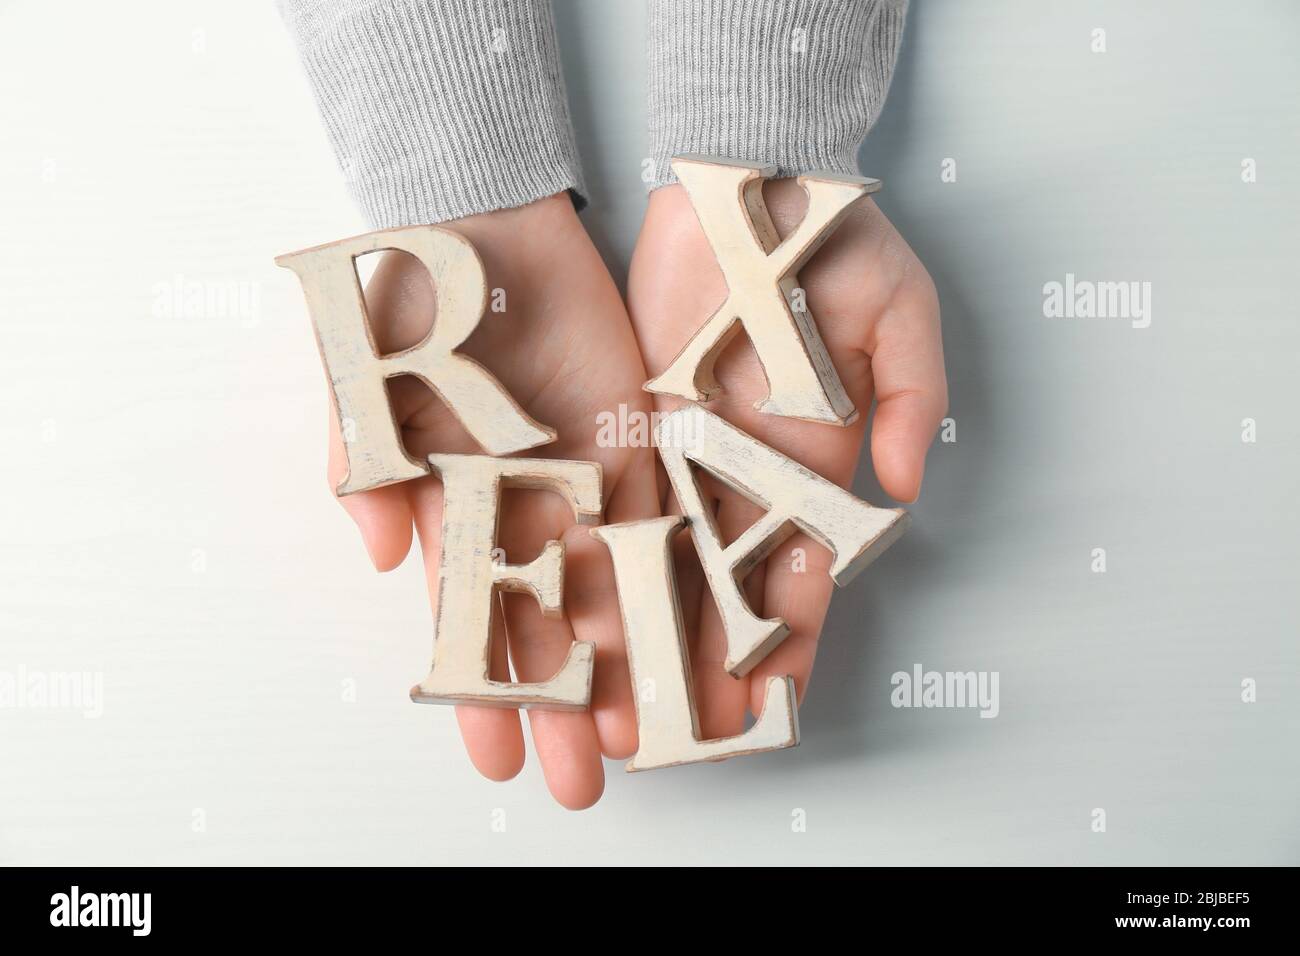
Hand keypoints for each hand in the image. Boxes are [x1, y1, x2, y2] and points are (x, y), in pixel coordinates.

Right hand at [328, 194, 656, 808]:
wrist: (483, 229)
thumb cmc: (409, 305)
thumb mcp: (365, 381)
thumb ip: (368, 463)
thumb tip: (385, 552)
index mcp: (453, 511)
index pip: (469, 623)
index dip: (482, 689)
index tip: (493, 754)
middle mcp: (521, 512)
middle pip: (545, 628)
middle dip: (560, 706)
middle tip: (578, 779)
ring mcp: (583, 485)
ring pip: (609, 594)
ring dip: (623, 668)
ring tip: (640, 735)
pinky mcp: (638, 450)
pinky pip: (660, 529)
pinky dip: (671, 588)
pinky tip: (683, 643)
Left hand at [627, 179, 946, 737]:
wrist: (748, 183)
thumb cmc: (833, 240)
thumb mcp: (901, 311)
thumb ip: (910, 394)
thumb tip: (900, 484)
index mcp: (821, 458)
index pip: (806, 566)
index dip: (791, 635)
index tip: (776, 698)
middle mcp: (753, 469)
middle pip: (732, 583)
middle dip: (716, 659)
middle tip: (694, 733)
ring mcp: (693, 451)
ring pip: (672, 560)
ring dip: (658, 630)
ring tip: (636, 701)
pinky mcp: (638, 425)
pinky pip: (622, 501)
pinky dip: (611, 559)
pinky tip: (596, 615)